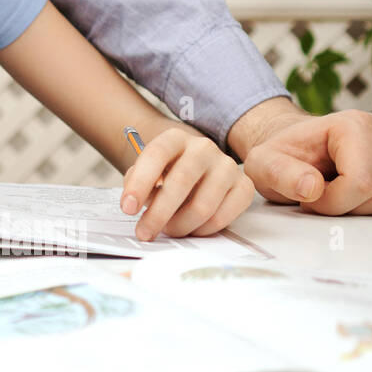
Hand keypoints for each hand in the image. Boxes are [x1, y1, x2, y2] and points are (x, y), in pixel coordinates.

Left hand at [121, 128, 256, 238]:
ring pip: (202, 206)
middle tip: (144, 232)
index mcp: (175, 139)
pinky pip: (222, 218)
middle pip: (180, 183)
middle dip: (158, 214)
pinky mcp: (244, 187)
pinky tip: (191, 228)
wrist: (199, 168)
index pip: (156, 155)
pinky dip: (202, 230)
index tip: (127, 208)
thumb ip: (136, 181)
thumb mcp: (148, 171)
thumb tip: (134, 201)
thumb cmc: (169, 172)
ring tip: (169, 229)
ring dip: (180, 226)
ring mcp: (227, 166)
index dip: (140, 183)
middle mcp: (203, 148)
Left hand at [242, 110, 371, 214]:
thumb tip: (310, 187)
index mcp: (354, 125)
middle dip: (347, 205)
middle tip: (324, 190)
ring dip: (360, 208)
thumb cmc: (286, 155)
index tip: (310, 193)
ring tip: (338, 189)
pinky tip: (354, 194)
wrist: (300, 150)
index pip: (361, 182)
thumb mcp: (263, 163)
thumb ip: (279, 173)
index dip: (332, 201)